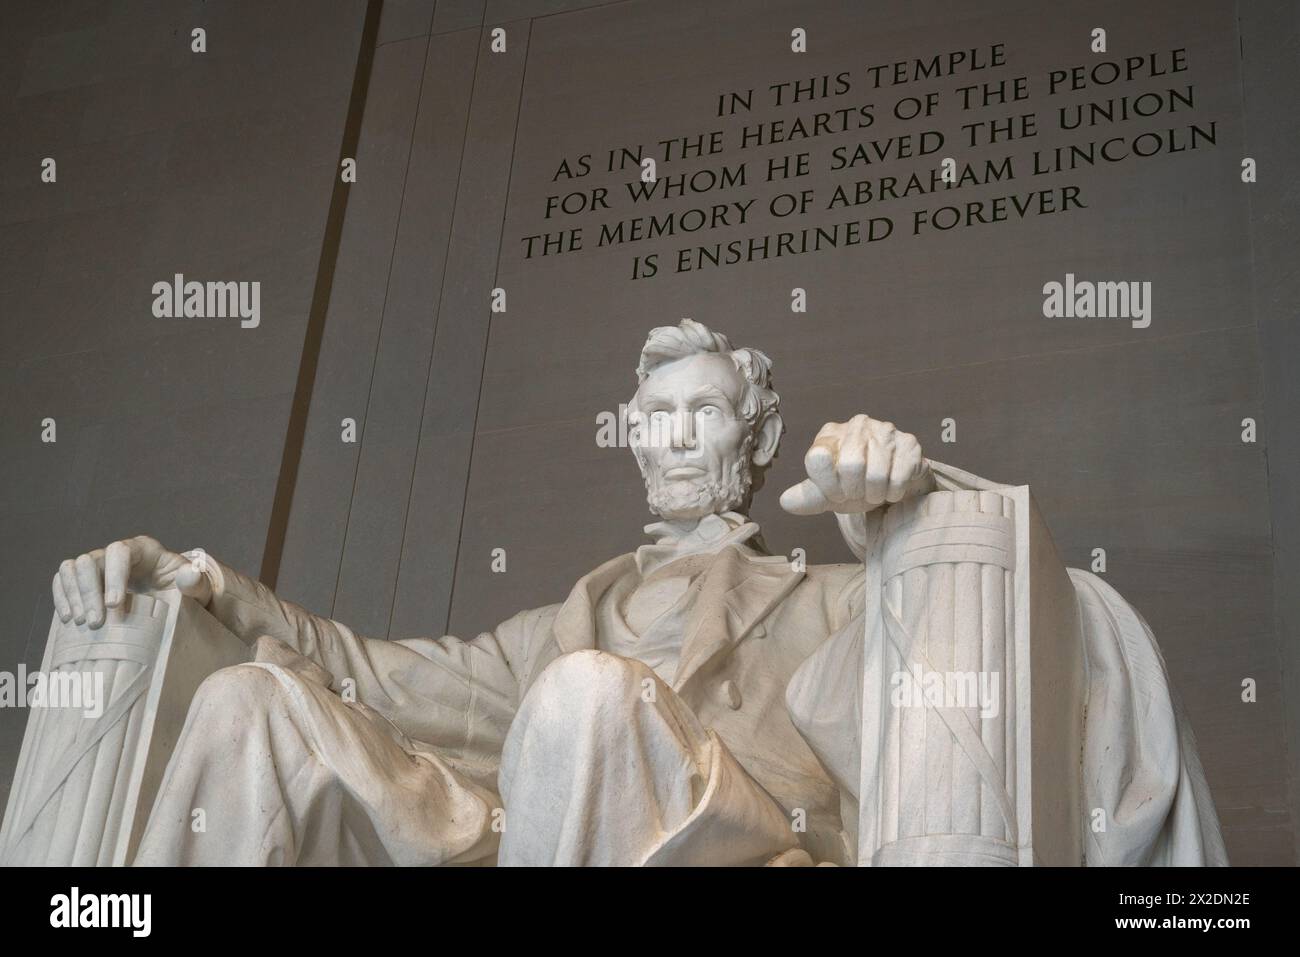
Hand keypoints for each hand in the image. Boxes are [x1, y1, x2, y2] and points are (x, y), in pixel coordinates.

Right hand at [52, 535, 212, 629]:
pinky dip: (62, 597)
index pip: (119, 552)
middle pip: (90, 560)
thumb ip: (196, 583)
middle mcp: (116, 552)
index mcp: (143, 549)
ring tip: (82, 622)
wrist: (174, 600)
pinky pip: (64, 579)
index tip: (115, 605)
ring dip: (73, 595)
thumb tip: (189, 575)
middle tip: (96, 623)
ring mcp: (99, 564)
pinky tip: (68, 619)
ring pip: (72, 567)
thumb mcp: (198, 589)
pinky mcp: (86, 579)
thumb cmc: (185, 592)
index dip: (114, 576)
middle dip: (89, 592)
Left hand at [780, 415, 931, 515]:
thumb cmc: (854, 485)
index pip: (818, 458)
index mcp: (829, 434)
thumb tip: (786, 502)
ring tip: (874, 491)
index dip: (828, 486)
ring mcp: (885, 431)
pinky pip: (899, 478)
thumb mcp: (828, 493)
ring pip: (876, 475)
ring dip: (874, 494)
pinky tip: (891, 488)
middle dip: (854, 491)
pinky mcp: (909, 444)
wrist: (891, 484)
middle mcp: (857, 425)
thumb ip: (807, 497)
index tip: (836, 494)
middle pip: (850, 466)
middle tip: (858, 493)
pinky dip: (893, 493)